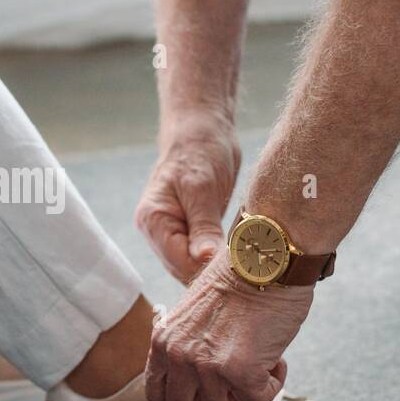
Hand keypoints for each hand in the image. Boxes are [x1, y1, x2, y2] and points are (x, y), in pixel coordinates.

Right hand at [135, 112, 239, 282]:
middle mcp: (156, 231)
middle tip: (247, 264)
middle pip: (183, 269)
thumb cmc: (200, 151)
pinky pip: (200, 255)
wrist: (203, 130)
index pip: (179, 262)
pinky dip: (217, 257)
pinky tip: (236, 252)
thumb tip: (204, 259)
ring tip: (243, 258)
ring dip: (215, 265)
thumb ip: (203, 226)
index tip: (239, 266)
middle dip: (211, 269)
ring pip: (192, 266)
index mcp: (153, 220)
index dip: (208, 269)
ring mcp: (171, 233)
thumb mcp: (203, 188)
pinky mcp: (188, 231)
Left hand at [145, 253, 313, 400]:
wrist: (265, 257)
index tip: (206, 393)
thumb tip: (203, 381)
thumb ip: (189, 346)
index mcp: (163, 341)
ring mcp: (206, 365)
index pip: (157, 395)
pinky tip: (276, 360)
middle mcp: (178, 355)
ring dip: (246, 399)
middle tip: (236, 391)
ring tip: (260, 369)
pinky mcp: (240, 370)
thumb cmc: (239, 280)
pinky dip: (272, 386)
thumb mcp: (194, 315)